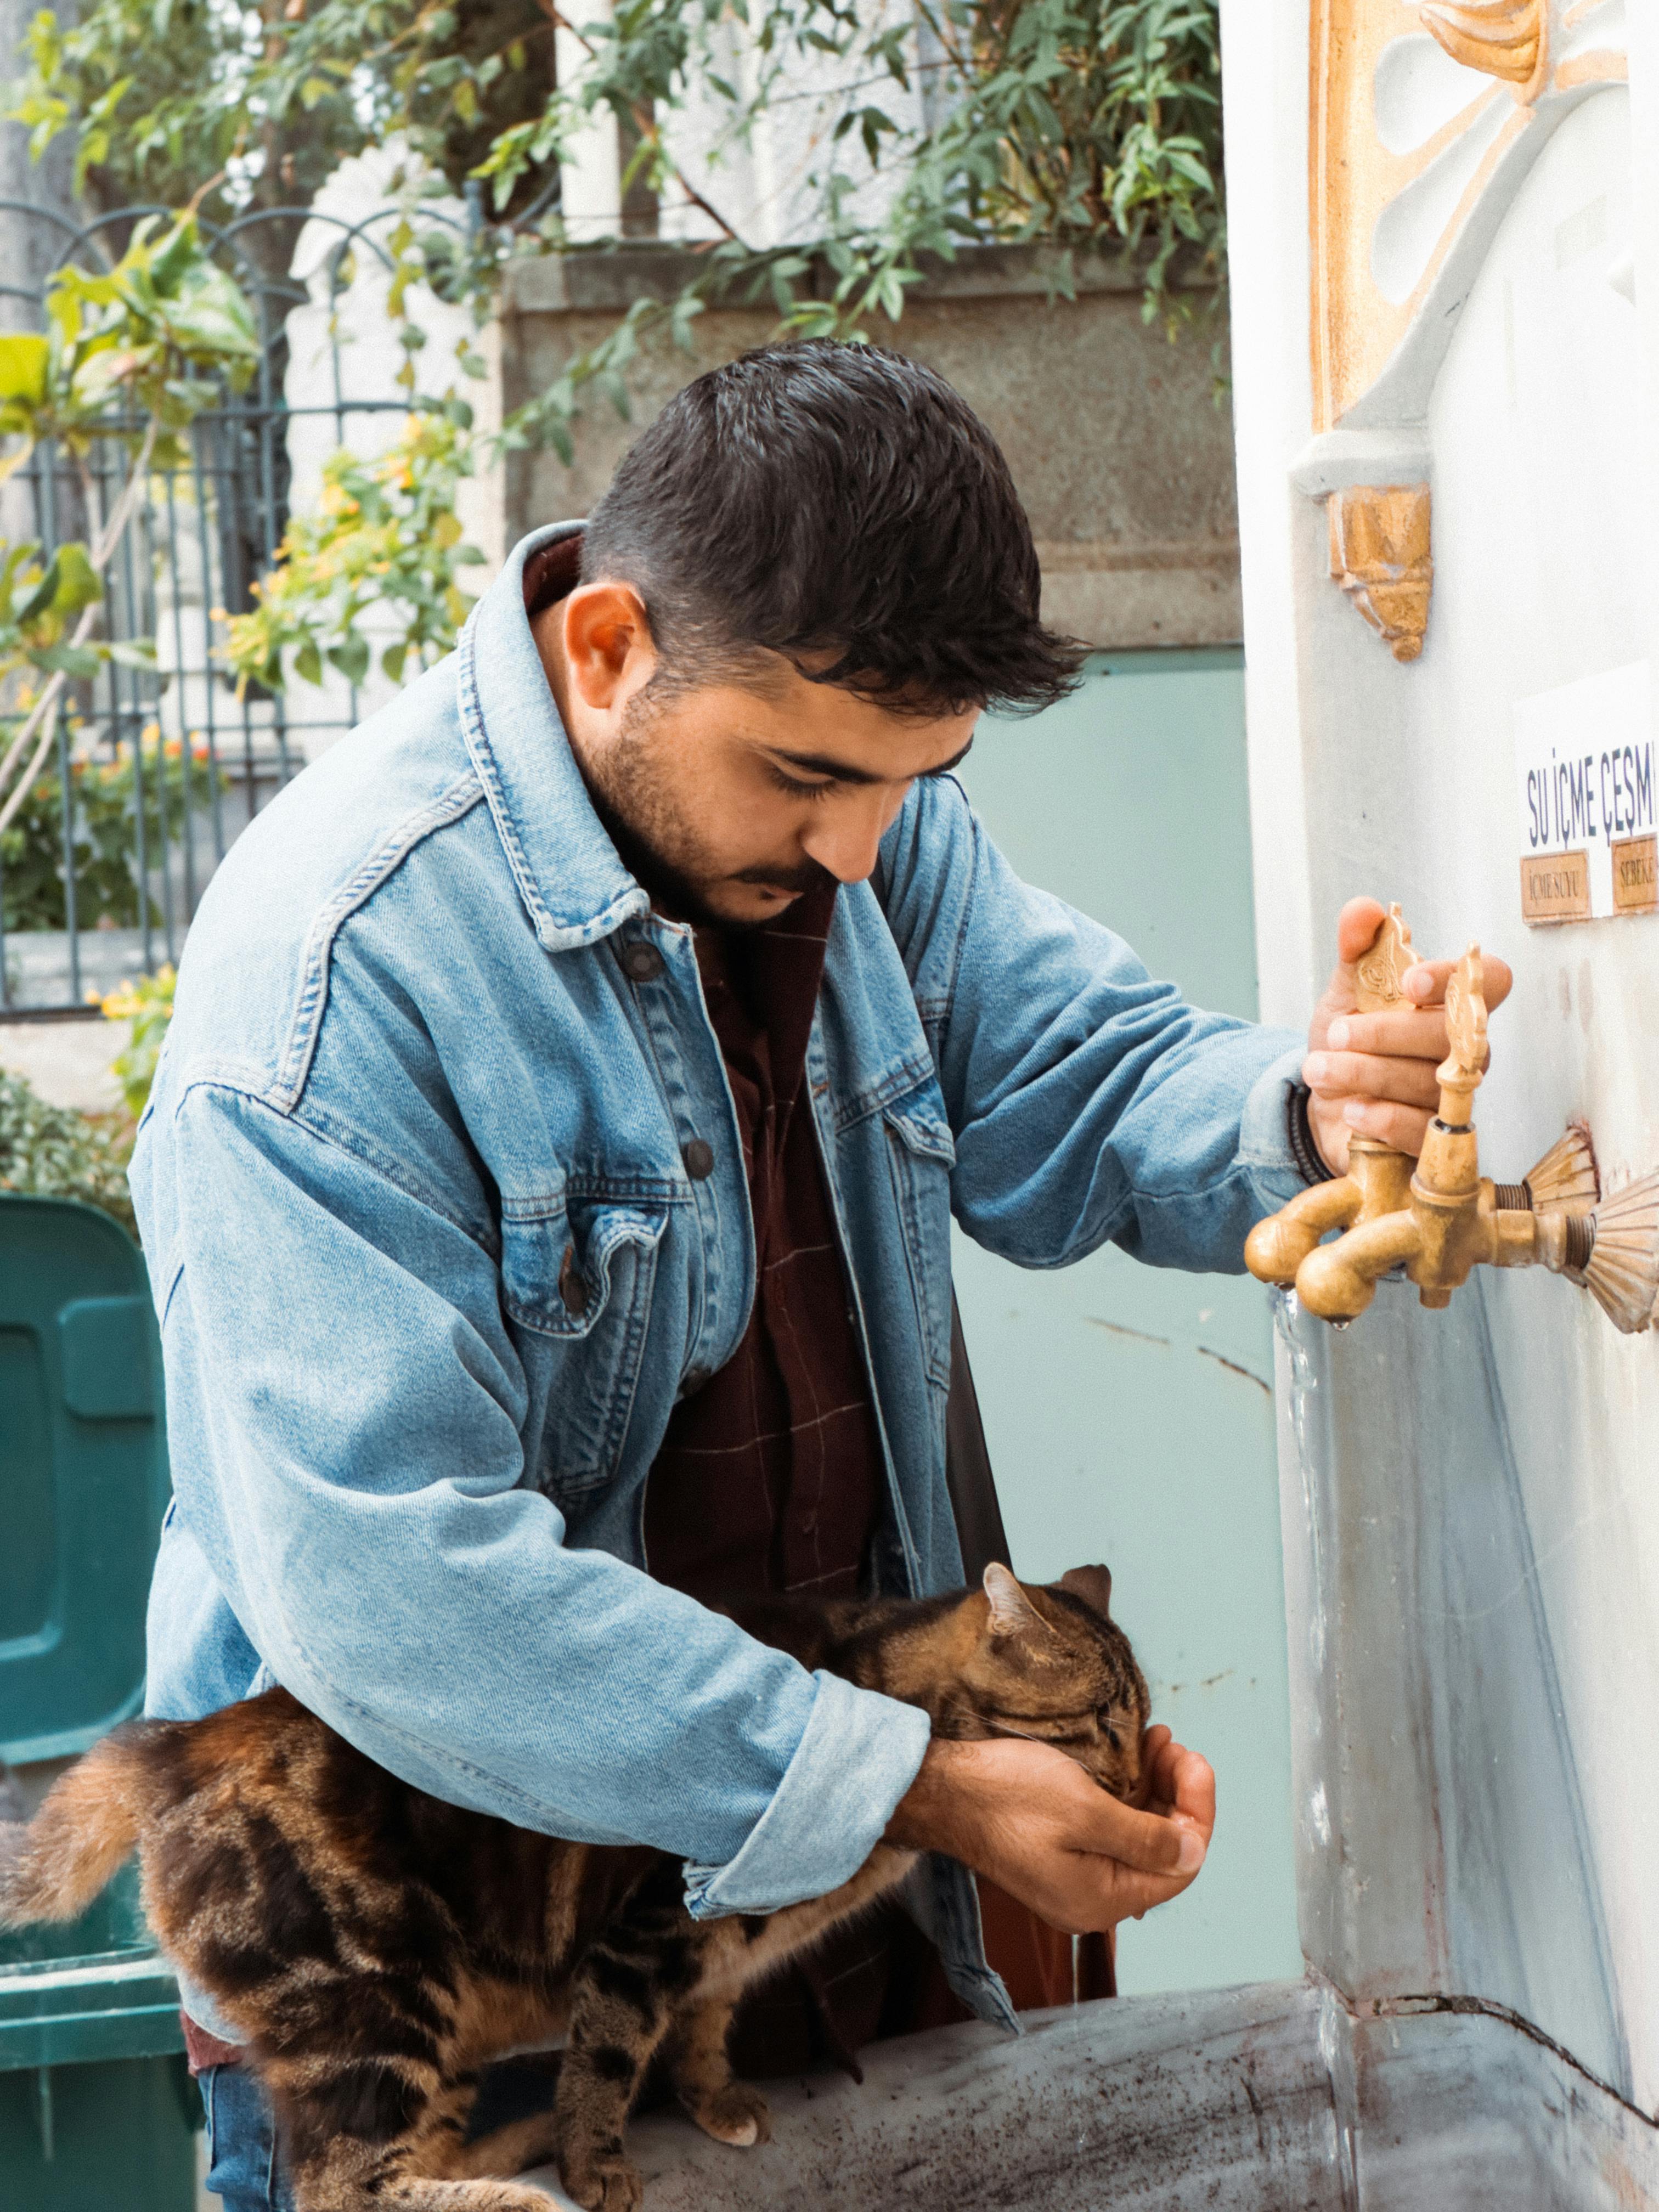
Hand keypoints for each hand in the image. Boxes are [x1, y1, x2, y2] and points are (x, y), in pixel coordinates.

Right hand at [884, 1724, 1213, 1935]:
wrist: (940, 1789)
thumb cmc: (1005, 1796)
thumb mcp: (1083, 1811)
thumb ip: (1144, 1837)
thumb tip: (1194, 1853)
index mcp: (1100, 1900)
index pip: (1178, 1867)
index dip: (1196, 1813)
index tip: (1195, 1760)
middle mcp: (1092, 1899)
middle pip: (1161, 1853)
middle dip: (1177, 1797)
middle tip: (1174, 1745)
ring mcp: (1075, 1878)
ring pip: (1138, 1838)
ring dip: (1155, 1790)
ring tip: (1157, 1742)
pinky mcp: (1061, 1855)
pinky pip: (1112, 1832)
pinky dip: (1129, 1796)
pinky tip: (1134, 1760)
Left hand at [1302, 896, 1512, 1170]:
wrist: (1322, 1098)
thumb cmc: (1350, 1039)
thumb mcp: (1347, 990)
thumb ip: (1358, 948)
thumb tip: (1364, 910)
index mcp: (1452, 1003)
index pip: (1489, 980)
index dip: (1453, 977)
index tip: (1409, 981)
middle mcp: (1466, 1049)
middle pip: (1447, 1035)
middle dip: (1385, 1033)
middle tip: (1336, 1033)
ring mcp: (1453, 1095)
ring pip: (1425, 1082)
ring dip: (1364, 1073)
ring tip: (1319, 1068)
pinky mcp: (1433, 1138)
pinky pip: (1422, 1130)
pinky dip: (1382, 1117)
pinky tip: (1351, 1110)